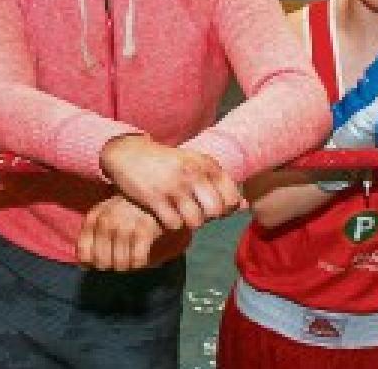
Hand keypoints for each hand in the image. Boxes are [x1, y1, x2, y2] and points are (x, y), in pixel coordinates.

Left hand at [77, 194, 189, 270]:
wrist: (157, 191)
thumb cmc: (128, 207)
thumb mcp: (105, 214)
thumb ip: (92, 236)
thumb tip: (83, 265)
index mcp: (95, 218)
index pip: (84, 253)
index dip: (92, 263)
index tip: (102, 260)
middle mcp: (107, 221)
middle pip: (101, 262)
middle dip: (111, 265)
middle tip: (120, 257)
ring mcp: (124, 226)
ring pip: (119, 264)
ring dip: (126, 265)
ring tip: (132, 255)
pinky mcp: (143, 231)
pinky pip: (137, 260)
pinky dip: (139, 263)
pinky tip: (141, 255)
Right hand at [99, 134, 245, 230]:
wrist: (130, 154)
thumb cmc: (169, 163)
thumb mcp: (197, 165)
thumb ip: (220, 184)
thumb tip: (247, 206)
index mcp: (207, 164)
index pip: (231, 199)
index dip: (225, 210)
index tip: (211, 207)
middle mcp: (193, 174)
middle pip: (215, 212)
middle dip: (207, 218)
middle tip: (195, 212)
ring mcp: (174, 186)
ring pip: (195, 221)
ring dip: (188, 223)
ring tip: (180, 214)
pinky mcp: (155, 198)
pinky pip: (174, 224)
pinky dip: (171, 224)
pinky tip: (165, 214)